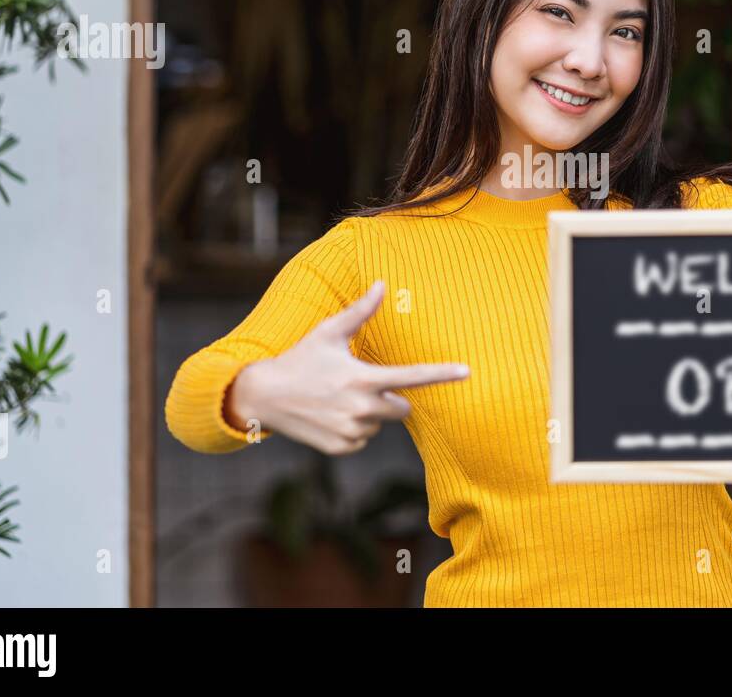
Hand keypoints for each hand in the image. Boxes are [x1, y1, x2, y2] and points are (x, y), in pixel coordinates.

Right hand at [225, 280, 469, 454]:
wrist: (264, 396)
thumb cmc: (300, 359)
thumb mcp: (329, 332)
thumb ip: (360, 311)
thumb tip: (382, 284)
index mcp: (363, 378)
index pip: (412, 377)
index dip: (442, 373)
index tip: (467, 371)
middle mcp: (361, 408)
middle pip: (402, 408)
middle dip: (392, 398)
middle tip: (363, 385)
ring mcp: (351, 431)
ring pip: (380, 424)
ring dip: (369, 414)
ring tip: (337, 399)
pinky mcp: (342, 447)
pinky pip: (364, 439)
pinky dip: (354, 429)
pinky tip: (331, 416)